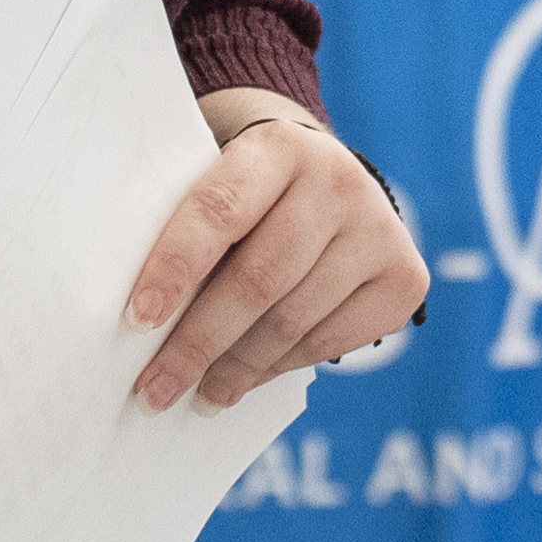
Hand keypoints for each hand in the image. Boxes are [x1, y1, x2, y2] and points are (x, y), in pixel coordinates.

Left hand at [123, 110, 431, 409]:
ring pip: (293, 320)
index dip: (176, 267)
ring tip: (198, 395)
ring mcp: (380, 230)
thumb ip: (189, 235)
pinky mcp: (405, 279)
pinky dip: (280, 369)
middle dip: (198, 343)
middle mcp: (338, 181)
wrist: (326, 184)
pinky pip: (331, 342)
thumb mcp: (219, 187)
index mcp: (277, 146)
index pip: (220, 210)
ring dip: (236, 369)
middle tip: (153, 389)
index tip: (136, 319)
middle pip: (259, 279)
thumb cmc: (249, 197)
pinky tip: (246, 380)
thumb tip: (143, 326)